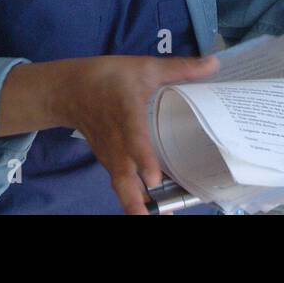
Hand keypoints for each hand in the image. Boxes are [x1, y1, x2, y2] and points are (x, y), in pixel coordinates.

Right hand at [55, 55, 218, 214]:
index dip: (142, 158)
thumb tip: (215, 63)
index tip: (153, 178)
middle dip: (135, 200)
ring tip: (155, 219)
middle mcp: (116, 140)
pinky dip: (131, 197)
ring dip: (134, 204)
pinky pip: (120, 182)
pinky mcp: (108, 161)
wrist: (69, 91)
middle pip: (123, 175)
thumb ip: (180, 68)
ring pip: (121, 184)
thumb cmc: (108, 77)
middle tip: (154, 217)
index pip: (134, 138)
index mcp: (126, 113)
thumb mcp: (144, 67)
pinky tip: (148, 210)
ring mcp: (110, 154)